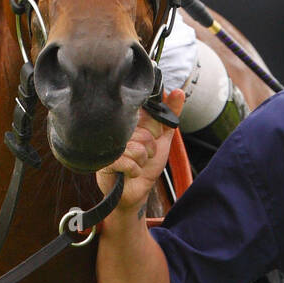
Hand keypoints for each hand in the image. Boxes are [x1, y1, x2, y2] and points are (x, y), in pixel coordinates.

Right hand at [95, 89, 184, 216]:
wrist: (136, 191)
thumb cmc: (148, 164)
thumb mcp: (163, 138)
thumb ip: (170, 115)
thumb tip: (179, 91)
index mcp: (129, 122)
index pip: (144, 115)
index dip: (152, 131)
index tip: (151, 138)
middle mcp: (117, 131)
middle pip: (145, 135)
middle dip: (150, 150)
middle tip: (142, 156)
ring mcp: (109, 146)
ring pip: (137, 149)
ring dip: (142, 162)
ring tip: (134, 164)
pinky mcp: (104, 162)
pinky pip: (129, 163)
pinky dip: (134, 171)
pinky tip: (128, 173)